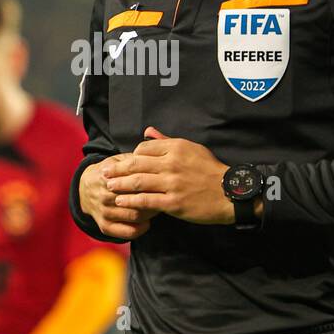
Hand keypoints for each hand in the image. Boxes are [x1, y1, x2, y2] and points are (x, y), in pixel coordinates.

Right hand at [80, 152, 160, 239]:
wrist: (84, 190)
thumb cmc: (108, 173)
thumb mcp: (115, 161)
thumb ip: (133, 160)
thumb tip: (153, 157)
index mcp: (107, 177)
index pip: (134, 181)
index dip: (151, 182)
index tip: (163, 181)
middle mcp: (104, 196)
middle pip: (136, 200)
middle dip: (153, 198)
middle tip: (165, 195)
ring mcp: (104, 213)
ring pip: (134, 216)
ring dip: (150, 213)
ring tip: (158, 207)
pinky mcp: (105, 226)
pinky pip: (127, 232)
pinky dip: (140, 229)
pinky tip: (147, 223)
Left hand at [104, 126, 242, 225]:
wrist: (230, 193)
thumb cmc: (210, 170)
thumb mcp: (192, 149)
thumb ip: (167, 141)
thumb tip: (148, 131)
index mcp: (176, 148)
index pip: (144, 148)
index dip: (130, 156)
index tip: (124, 163)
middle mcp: (172, 164)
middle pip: (136, 164)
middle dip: (117, 169)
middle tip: (104, 173)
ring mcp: (171, 184)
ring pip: (137, 182)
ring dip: (119, 185)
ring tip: (108, 186)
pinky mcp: (173, 203)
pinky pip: (146, 201)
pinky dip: (130, 201)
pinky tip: (121, 201)